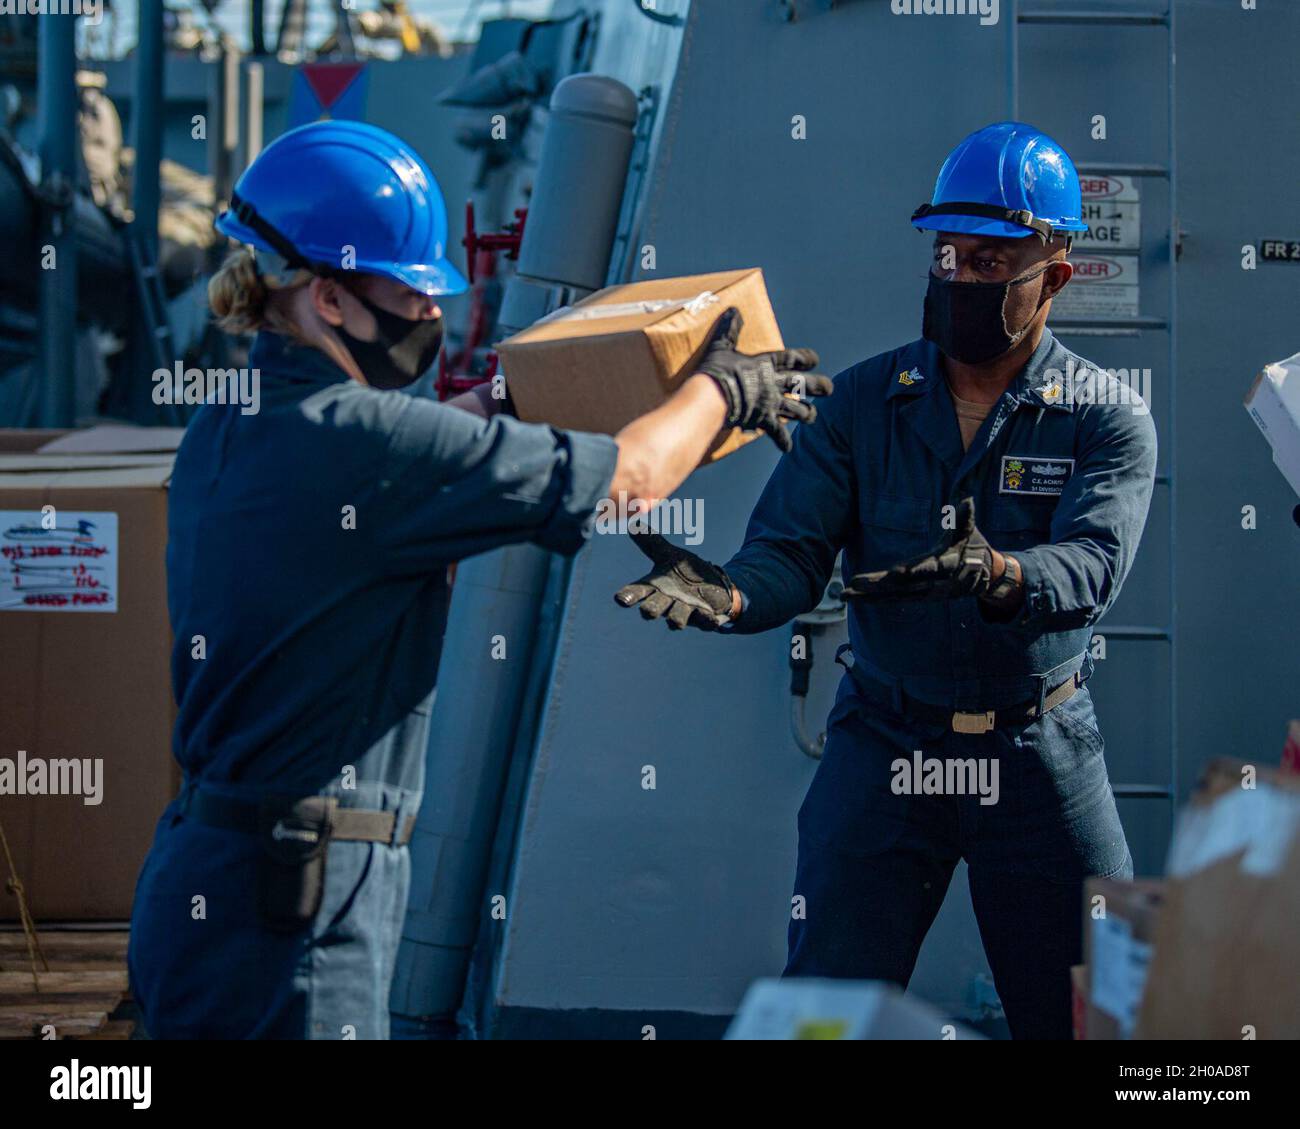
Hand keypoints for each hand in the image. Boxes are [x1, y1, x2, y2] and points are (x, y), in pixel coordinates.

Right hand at [614, 531, 735, 629]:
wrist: (713, 587)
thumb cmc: (686, 573)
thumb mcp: (669, 555)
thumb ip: (652, 543)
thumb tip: (633, 523)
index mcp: (655, 587)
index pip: (637, 592)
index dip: (628, 596)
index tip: (620, 598)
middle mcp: (667, 603)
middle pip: (652, 609)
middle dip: (650, 609)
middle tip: (647, 611)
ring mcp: (686, 612)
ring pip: (676, 619)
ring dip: (676, 618)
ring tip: (676, 621)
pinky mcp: (704, 617)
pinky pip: (705, 622)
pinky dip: (708, 621)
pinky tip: (712, 620)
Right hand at [696, 307, 831, 452]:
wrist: (713, 397)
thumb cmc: (716, 370)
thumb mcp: (721, 346)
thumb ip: (730, 330)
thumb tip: (733, 309)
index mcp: (765, 364)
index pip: (791, 359)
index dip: (805, 358)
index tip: (815, 359)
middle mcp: (773, 384)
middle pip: (802, 384)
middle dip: (818, 386)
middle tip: (830, 389)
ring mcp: (771, 403)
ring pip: (797, 410)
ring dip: (806, 414)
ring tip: (812, 416)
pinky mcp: (763, 421)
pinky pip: (777, 433)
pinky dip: (782, 441)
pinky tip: (788, 449)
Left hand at [842, 497, 995, 601]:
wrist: (982, 576)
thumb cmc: (971, 547)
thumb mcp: (969, 532)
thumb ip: (964, 519)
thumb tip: (967, 501)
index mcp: (945, 565)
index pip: (927, 569)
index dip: (912, 571)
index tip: (893, 573)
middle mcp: (934, 584)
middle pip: (903, 586)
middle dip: (879, 586)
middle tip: (855, 585)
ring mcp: (924, 593)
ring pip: (894, 596)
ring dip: (869, 597)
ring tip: (845, 595)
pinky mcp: (916, 597)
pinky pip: (893, 600)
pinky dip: (873, 601)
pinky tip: (854, 599)